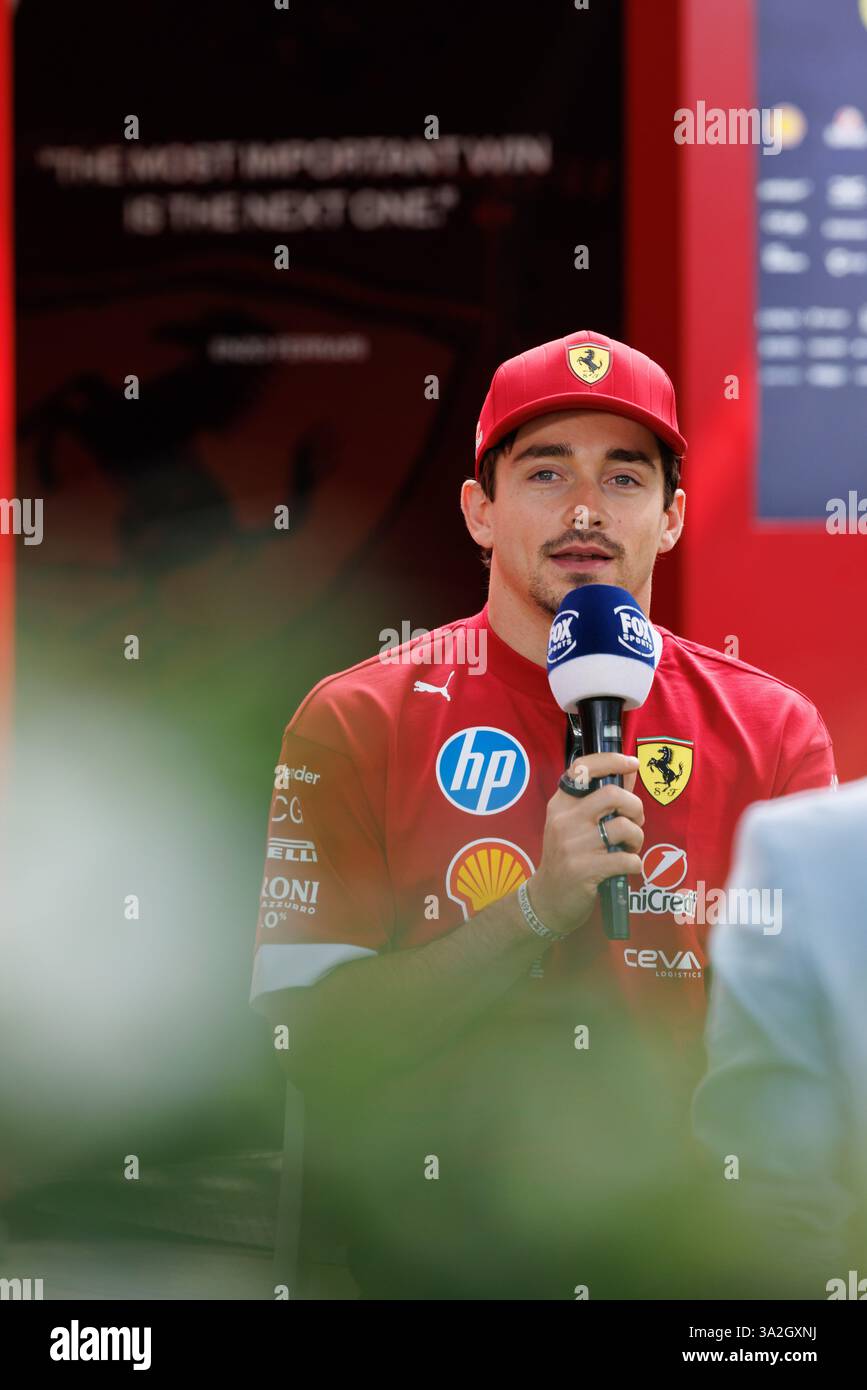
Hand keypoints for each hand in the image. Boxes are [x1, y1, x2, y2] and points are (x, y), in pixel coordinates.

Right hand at [527, 753, 643, 936]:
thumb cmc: (568, 857)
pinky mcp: (584, 870)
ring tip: (630, 848)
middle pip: (613, 794)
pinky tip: (626, 867)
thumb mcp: (575, 825)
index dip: (612, 760)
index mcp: (560, 804)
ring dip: (637, 839)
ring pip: (625, 827)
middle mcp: (564, 820)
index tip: (632, 764)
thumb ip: (602, 799)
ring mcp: (573, 845)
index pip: (583, 768)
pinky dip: (635, 863)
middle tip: (635, 822)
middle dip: (636, 807)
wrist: (548, 899)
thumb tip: (630, 771)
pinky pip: (627, 859)